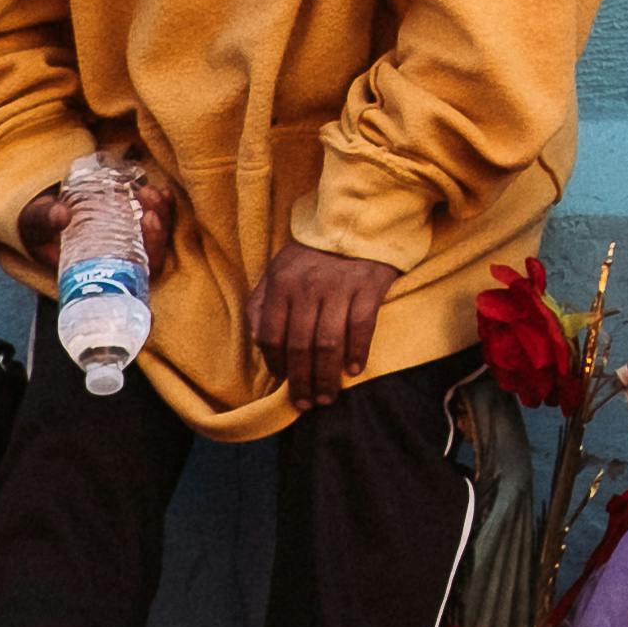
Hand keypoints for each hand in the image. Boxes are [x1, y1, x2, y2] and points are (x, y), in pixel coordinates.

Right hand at [14, 160, 174, 275]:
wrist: (41, 210)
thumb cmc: (36, 225)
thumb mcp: (35, 224)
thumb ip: (44, 219)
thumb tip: (61, 214)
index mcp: (95, 272)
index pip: (131, 274)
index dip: (149, 256)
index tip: (150, 231)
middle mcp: (115, 262)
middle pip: (150, 256)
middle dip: (157, 233)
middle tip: (150, 209)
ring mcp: (125, 245)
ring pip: (155, 238)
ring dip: (161, 216)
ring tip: (151, 193)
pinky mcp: (130, 228)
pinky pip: (154, 222)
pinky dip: (162, 207)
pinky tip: (164, 192)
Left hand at [249, 241, 398, 409]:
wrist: (358, 222)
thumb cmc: (315, 254)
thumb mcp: (279, 270)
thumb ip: (262, 303)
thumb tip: (259, 342)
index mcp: (281, 283)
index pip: (270, 335)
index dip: (276, 364)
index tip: (283, 384)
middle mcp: (307, 286)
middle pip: (300, 345)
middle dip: (302, 381)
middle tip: (306, 403)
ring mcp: (339, 286)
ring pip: (329, 342)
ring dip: (327, 375)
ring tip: (328, 396)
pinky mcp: (368, 286)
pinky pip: (361, 326)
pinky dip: (357, 352)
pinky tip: (355, 370)